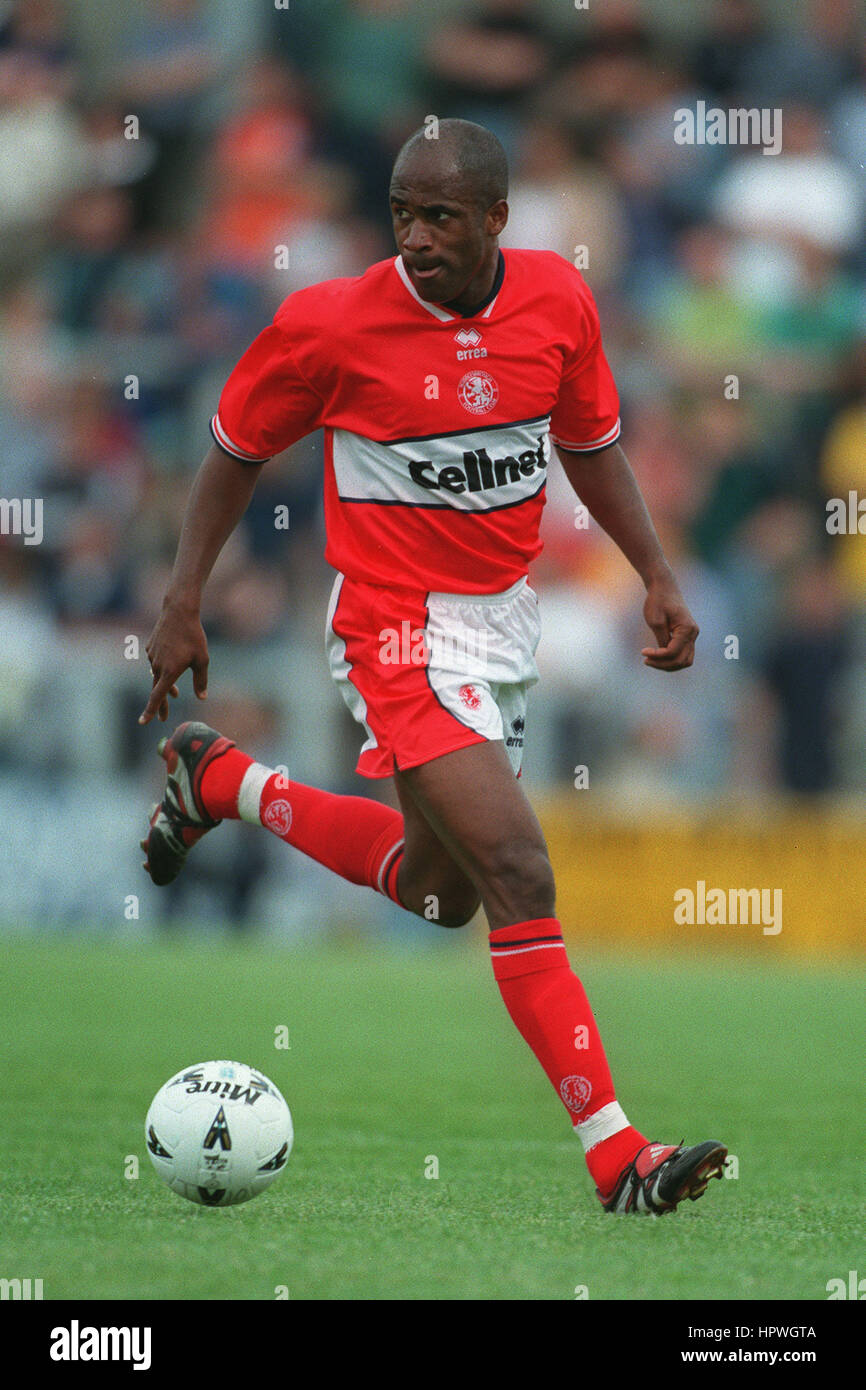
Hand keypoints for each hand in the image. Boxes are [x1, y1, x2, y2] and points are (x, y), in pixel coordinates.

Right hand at [138, 597, 209, 724]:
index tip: (143, 722)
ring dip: (166, 685)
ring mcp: (152, 656)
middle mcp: (157, 665)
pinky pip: (156, 662)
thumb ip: (201, 680)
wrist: (178, 612)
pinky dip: (163, 669)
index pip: (158, 696)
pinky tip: (171, 664)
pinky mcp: (150, 648)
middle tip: (163, 718)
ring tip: (175, 694)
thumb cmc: (194, 636)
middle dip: (160, 705)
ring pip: (158, 675)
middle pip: (157, 690)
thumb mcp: (202, 660)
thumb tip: (202, 697)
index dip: (151, 710)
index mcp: (170, 671)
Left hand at [641, 574, 698, 671]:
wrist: (664, 587)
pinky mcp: (687, 635)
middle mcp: (693, 633)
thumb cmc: (658, 601)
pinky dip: (671, 659)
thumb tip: (664, 655)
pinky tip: (656, 656)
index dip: (657, 656)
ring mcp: (692, 635)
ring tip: (651, 660)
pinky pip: (682, 654)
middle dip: (663, 665)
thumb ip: (662, 639)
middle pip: (682, 661)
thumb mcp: (655, 621)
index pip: (673, 652)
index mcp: (687, 629)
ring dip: (668, 664)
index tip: (643, 652)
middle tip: (646, 660)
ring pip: (685, 660)